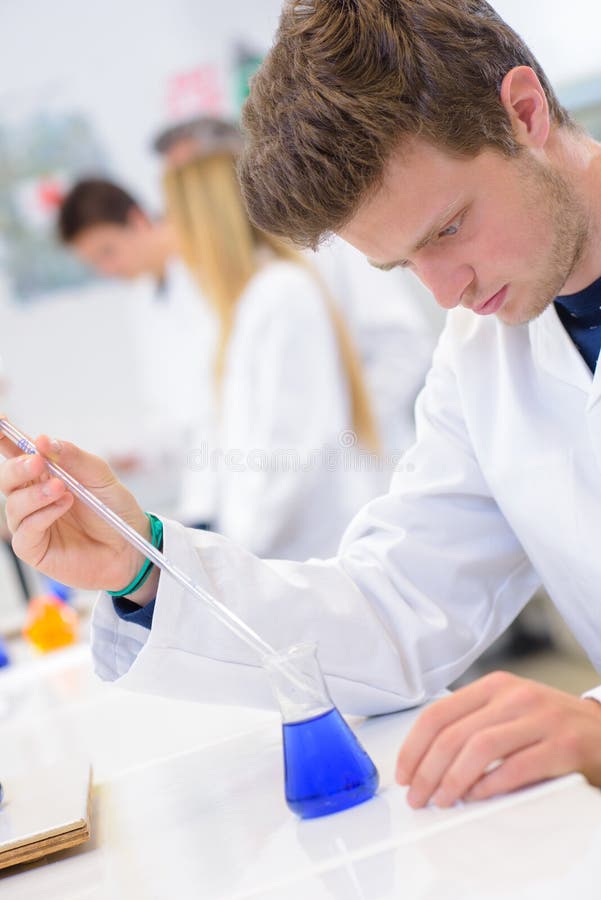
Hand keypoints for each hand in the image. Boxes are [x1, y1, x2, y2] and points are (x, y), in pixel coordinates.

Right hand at [0, 432, 150, 592]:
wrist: (131, 546)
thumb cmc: (115, 509)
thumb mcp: (99, 475)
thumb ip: (72, 457)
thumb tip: (43, 440)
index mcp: (45, 474)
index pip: (17, 452)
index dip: (5, 437)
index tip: (1, 423)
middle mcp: (33, 496)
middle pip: (7, 478)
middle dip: (17, 467)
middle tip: (37, 463)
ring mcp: (32, 522)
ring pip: (13, 504)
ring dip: (35, 494)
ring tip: (62, 489)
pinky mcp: (35, 548)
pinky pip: (24, 531)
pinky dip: (42, 516)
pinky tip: (63, 507)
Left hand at [396, 670, 600, 807]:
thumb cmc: (551, 727)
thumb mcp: (509, 713)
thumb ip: (474, 725)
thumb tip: (427, 762)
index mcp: (494, 686)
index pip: (438, 713)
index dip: (414, 746)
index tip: (404, 773)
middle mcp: (514, 696)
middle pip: (453, 733)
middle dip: (427, 770)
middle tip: (418, 797)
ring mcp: (540, 718)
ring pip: (479, 747)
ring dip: (453, 780)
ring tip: (443, 801)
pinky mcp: (564, 744)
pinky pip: (517, 767)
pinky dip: (491, 786)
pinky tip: (478, 798)